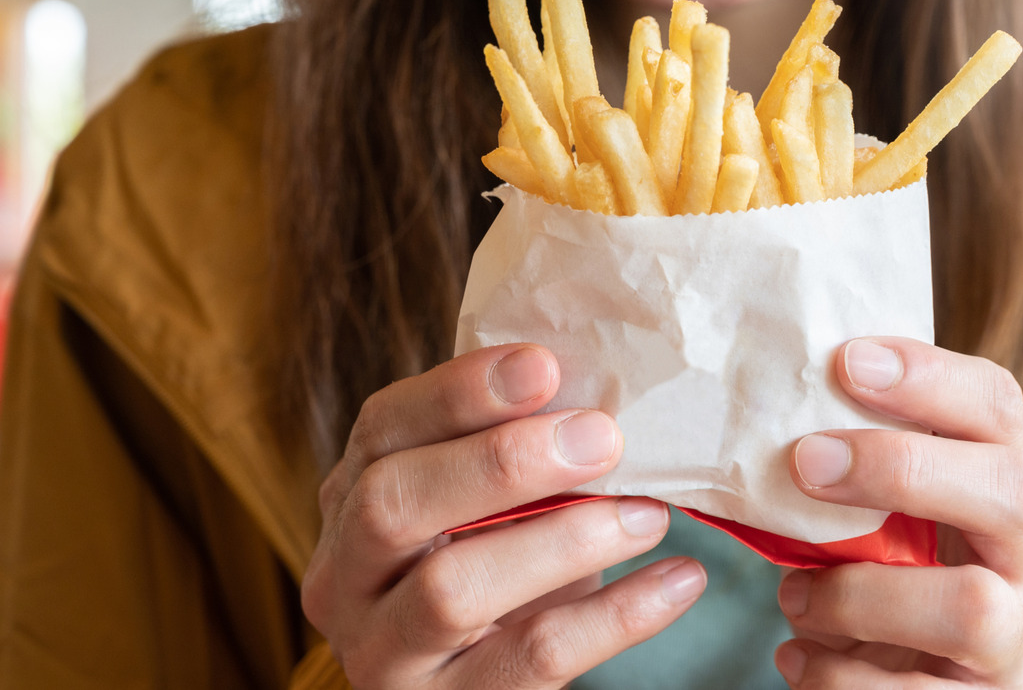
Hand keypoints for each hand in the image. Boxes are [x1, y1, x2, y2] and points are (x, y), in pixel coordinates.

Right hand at [301, 344, 706, 688]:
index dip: (458, 392)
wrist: (485, 683)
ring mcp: (386, 653)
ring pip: (452, 591)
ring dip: (563, 540)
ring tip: (649, 514)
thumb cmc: (497, 567)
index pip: (382, 429)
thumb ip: (513, 447)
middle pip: (393, 504)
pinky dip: (616, 616)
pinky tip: (678, 580)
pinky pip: (532, 659)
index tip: (543, 364)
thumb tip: (599, 388)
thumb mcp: (484, 505)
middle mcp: (344, 578)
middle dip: (500, 461)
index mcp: (349, 500)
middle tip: (601, 437)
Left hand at [774, 338, 1022, 687]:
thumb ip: (858, 466)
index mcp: (1012, 486)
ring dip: (863, 596)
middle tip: (806, 461)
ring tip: (794, 597)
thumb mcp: (892, 519)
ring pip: (974, 609)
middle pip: (1012, 493)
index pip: (998, 407)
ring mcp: (1022, 639)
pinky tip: (798, 658)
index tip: (846, 360)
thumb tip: (760, 403)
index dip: (930, 376)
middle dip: (904, 469)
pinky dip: (842, 677)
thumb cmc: (895, 581)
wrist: (926, 686)